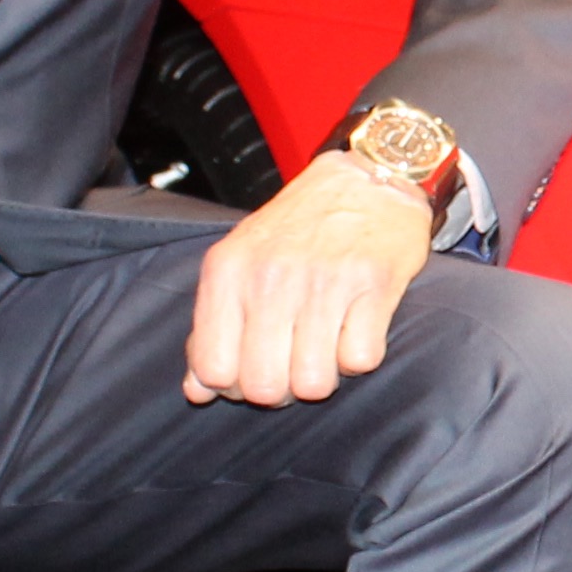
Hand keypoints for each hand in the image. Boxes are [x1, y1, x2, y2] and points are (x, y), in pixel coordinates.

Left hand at [184, 148, 433, 405]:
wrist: (366, 180)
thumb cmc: (300, 228)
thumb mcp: (240, 264)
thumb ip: (212, 326)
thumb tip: (198, 391)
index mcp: (228, 270)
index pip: (214, 370)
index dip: (235, 387)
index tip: (255, 368)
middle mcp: (270, 276)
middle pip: (265, 387)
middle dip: (282, 390)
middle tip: (294, 363)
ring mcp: (323, 280)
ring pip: (314, 384)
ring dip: (323, 375)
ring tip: (325, 346)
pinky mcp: (373, 285)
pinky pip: (360, 362)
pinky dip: (360, 356)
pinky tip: (355, 326)